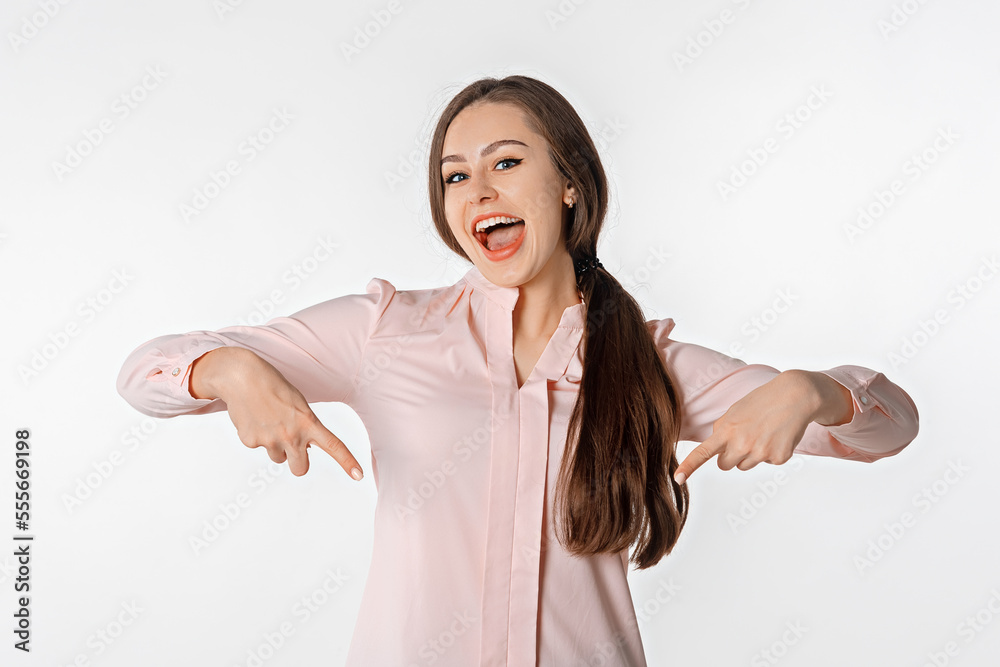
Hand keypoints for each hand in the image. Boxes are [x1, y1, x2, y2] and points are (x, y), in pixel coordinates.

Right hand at [190, 348, 362, 479]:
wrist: (241, 376)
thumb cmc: (273, 387)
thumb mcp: (298, 404)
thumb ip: (305, 427)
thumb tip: (303, 451)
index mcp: (308, 422)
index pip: (333, 446)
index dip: (347, 462)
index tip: (359, 476)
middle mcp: (291, 435)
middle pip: (300, 469)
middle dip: (297, 462)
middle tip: (291, 445)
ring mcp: (270, 440)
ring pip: (278, 458)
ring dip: (276, 446)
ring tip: (269, 421)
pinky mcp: (250, 442)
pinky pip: (259, 447)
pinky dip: (257, 436)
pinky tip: (254, 418)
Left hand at [673, 370, 851, 483]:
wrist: (794, 396)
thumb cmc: (762, 402)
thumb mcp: (735, 411)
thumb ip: (722, 430)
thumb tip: (717, 448)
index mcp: (726, 430)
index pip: (703, 452)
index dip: (689, 466)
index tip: (678, 478)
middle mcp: (741, 444)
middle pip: (725, 465)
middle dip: (730, 455)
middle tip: (744, 437)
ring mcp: (760, 452)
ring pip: (745, 465)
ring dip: (750, 454)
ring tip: (762, 432)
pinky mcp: (779, 457)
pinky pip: (767, 463)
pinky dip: (771, 452)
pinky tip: (777, 436)